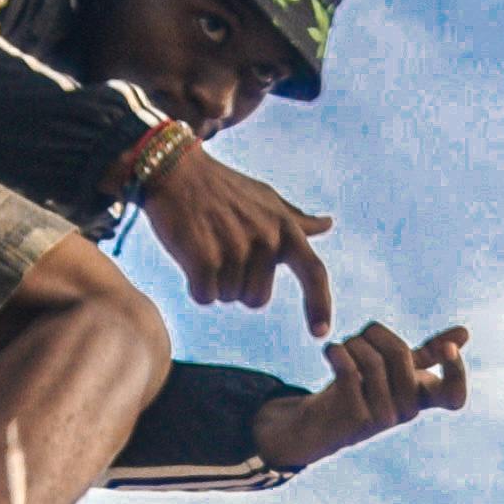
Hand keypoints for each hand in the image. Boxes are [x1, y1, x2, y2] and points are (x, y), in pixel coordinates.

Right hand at [143, 145, 334, 335]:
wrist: (176, 171)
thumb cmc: (222, 188)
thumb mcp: (265, 198)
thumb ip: (296, 220)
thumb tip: (328, 224)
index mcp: (285, 227)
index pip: (314, 272)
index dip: (320, 305)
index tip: (321, 333)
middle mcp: (266, 239)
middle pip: (257, 299)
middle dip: (237, 286)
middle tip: (222, 251)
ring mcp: (236, 249)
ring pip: (228, 298)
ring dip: (214, 282)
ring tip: (206, 245)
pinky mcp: (204, 259)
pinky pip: (205, 297)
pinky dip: (195, 286)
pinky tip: (190, 256)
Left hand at [249, 323, 469, 476]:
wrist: (325, 424)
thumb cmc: (366, 390)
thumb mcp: (399, 370)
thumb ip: (430, 353)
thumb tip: (465, 333)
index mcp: (423, 398)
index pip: (454, 395)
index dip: (457, 372)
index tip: (447, 348)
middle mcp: (408, 412)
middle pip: (400, 354)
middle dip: (377, 333)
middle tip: (363, 334)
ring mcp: (384, 419)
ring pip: (371, 360)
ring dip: (353, 343)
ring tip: (344, 347)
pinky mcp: (356, 420)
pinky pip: (349, 372)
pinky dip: (338, 353)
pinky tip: (330, 351)